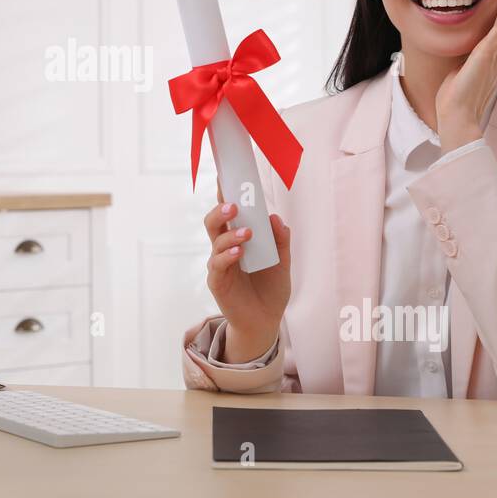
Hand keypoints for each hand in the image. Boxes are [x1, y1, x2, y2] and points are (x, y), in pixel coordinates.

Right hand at [203, 181, 291, 362]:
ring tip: (247, 232)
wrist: (265, 321)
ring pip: (215, 240)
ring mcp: (219, 265)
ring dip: (230, 233)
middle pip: (214, 221)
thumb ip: (281, 241)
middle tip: (234, 204)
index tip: (225, 176)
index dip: (225, 194)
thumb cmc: (270, 289)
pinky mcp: (218, 282)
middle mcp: (224, 248)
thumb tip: (275, 218)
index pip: (229, 213)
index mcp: (238, 238)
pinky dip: (227, 255)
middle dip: (221, 209)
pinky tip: (239, 252)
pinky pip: (217, 264)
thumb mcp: (283, 262)